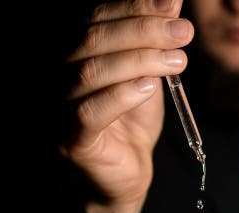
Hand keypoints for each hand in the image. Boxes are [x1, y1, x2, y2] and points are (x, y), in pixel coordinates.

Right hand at [59, 0, 193, 205]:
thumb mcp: (148, 70)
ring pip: (90, 72)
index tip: (172, 6)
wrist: (129, 170)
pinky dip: (122, 95)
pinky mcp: (70, 140)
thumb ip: (155, 38)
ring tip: (177, 60)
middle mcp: (55, 74)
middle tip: (183, 33)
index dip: (134, 7)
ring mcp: (57, 108)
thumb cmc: (134, 117)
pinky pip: (89, 112)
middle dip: (143, 31)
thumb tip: (172, 1)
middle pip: (92, 39)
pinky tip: (149, 87)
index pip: (95, 16)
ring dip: (140, 60)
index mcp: (71, 50)